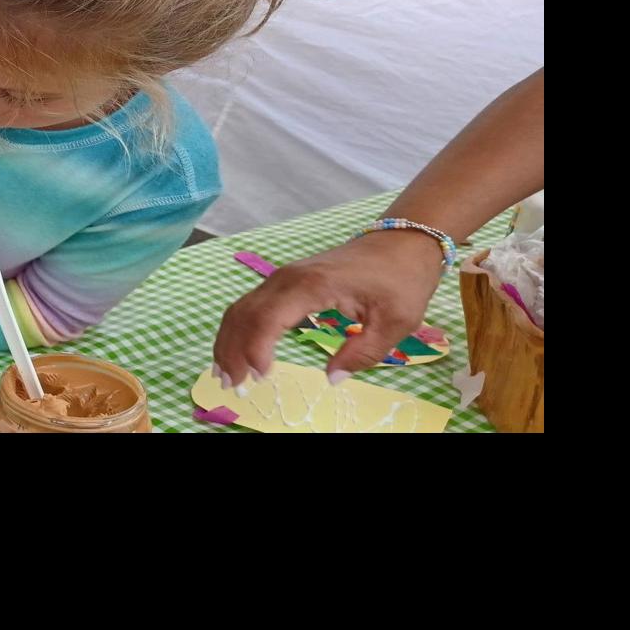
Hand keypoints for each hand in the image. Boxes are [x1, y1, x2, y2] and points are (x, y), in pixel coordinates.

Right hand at [213, 229, 444, 385]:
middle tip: (232, 387)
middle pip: (244, 315)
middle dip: (233, 353)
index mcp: (312, 286)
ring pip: (241, 309)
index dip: (256, 351)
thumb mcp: (394, 322)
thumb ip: (362, 353)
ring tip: (226, 376)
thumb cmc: (401, 279)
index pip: (267, 319)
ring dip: (229, 342)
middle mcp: (288, 278)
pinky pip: (252, 306)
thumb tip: (331, 378)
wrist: (403, 242)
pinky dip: (239, 330)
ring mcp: (284, 277)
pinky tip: (237, 353)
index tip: (260, 378)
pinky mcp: (287, 282)